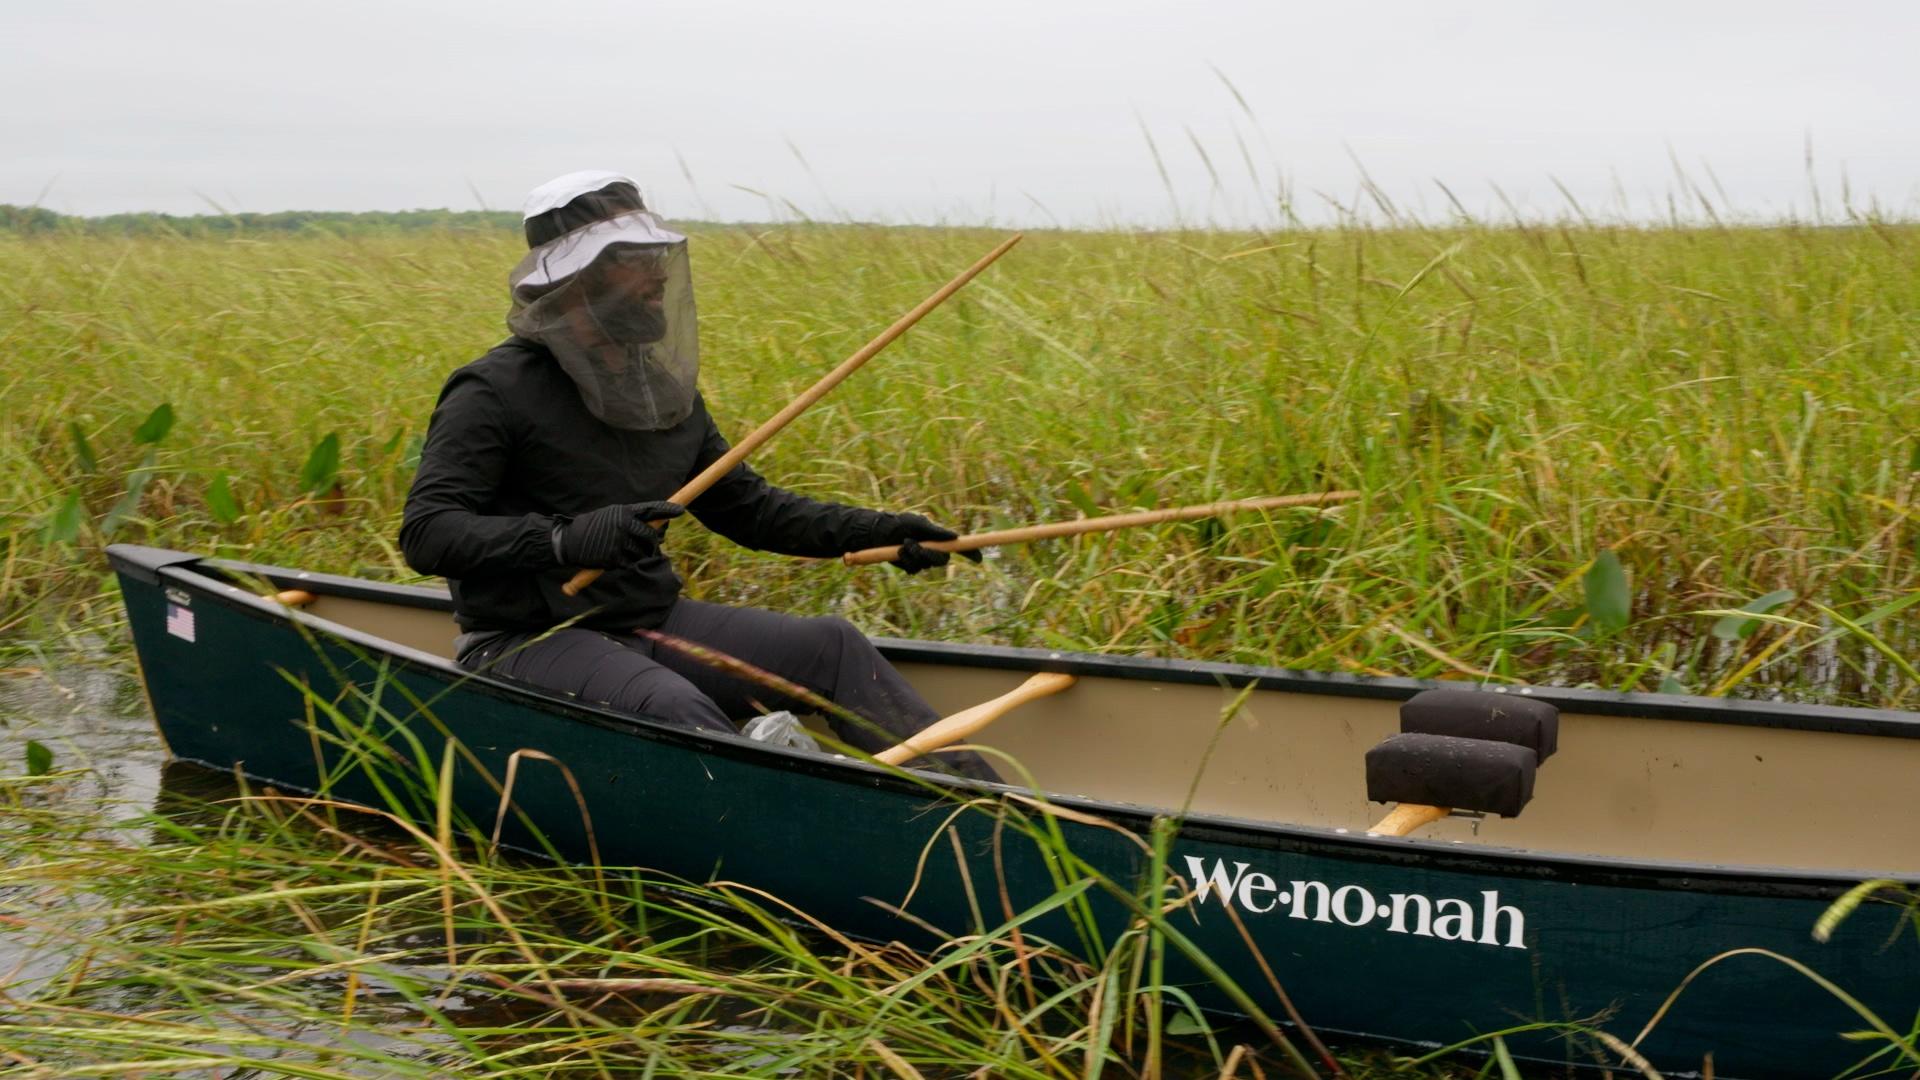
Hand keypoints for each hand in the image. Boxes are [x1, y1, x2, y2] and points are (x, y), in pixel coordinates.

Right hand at [555, 501, 685, 568]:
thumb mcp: (610, 516)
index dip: (667, 510)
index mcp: (623, 511)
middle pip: (650, 535)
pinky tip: (615, 558)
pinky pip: (630, 562)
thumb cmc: (591, 528)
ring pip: (642, 551)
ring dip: (639, 554)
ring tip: (625, 551)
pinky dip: (626, 562)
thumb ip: (630, 518)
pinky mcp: (614, 557)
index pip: (651, 509)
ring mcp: (619, 541)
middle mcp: (623, 524)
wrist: (568, 542)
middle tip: (648, 545)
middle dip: (651, 542)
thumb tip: (653, 525)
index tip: (681, 510)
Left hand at [878, 513, 980, 574]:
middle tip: (916, 547)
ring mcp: (921, 559)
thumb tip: (955, 536)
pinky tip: (898, 552)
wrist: (877, 533)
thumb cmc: (899, 524)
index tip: (979, 559)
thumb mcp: (918, 524)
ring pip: (926, 565)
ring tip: (902, 544)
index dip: (970, 553)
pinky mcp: (910, 566)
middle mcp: (932, 549)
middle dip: (930, 556)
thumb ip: (936, 531)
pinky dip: (906, 561)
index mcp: (937, 537)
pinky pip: (914, 570)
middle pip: (942, 561)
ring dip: (913, 556)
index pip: (957, 546)